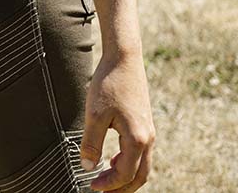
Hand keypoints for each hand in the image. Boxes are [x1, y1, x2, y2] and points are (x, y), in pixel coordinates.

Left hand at [81, 50, 154, 190]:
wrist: (124, 59)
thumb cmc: (109, 84)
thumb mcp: (94, 114)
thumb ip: (91, 143)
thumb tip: (88, 167)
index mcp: (137, 138)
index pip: (125, 173)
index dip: (108, 184)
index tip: (91, 187)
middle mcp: (148, 138)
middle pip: (140, 176)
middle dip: (122, 188)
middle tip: (103, 192)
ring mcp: (149, 131)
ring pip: (143, 165)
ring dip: (127, 177)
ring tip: (107, 181)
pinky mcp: (145, 123)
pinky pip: (142, 152)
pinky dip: (130, 163)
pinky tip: (113, 159)